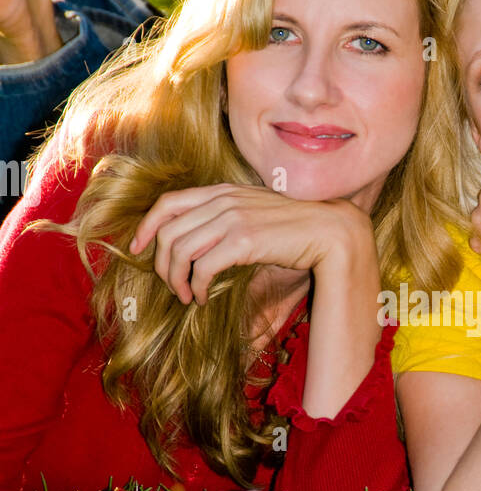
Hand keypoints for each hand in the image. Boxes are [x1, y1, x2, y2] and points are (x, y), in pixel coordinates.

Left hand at [129, 183, 369, 304]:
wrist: (332, 232)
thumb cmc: (296, 231)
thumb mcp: (256, 218)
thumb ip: (228, 224)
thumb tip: (202, 252)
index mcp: (223, 192)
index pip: (169, 202)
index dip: (147, 226)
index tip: (138, 249)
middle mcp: (224, 200)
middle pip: (169, 232)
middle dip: (162, 265)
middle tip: (173, 288)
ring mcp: (233, 218)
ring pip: (181, 250)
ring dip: (178, 281)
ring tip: (188, 297)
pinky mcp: (244, 240)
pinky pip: (203, 267)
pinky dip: (197, 287)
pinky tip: (204, 298)